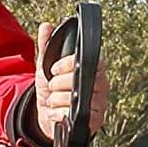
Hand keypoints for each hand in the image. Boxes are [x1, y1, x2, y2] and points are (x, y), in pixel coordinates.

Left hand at [35, 21, 109, 146]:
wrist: (49, 115)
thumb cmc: (53, 88)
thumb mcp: (46, 65)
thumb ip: (46, 45)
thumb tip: (46, 25)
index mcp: (94, 68)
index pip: (89, 60)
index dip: (67, 64)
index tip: (53, 69)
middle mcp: (101, 85)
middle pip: (80, 80)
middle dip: (57, 84)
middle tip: (52, 87)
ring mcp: (100, 104)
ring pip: (74, 99)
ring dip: (56, 100)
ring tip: (54, 101)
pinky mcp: (95, 121)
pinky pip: (74, 116)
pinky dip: (58, 114)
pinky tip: (56, 113)